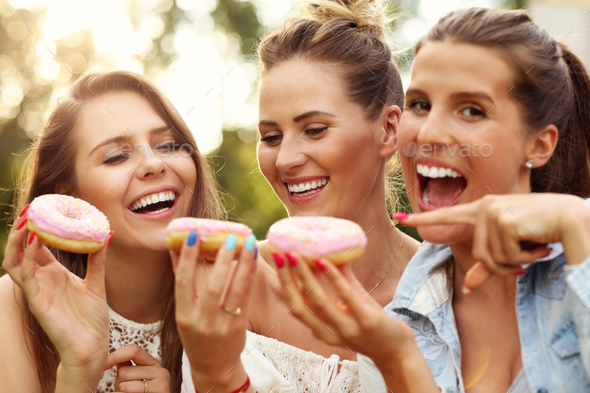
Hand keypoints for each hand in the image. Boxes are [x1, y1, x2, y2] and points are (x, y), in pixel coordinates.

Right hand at [2, 208, 112, 385]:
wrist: (92, 347)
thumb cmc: (91, 319)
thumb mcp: (96, 282)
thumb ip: (97, 259)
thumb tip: (104, 234)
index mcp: (54, 273)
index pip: (39, 244)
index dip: (40, 225)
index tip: (47, 204)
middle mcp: (42, 279)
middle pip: (22, 248)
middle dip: (24, 227)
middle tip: (33, 206)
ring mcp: (36, 289)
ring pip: (15, 259)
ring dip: (18, 239)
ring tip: (28, 219)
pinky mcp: (36, 301)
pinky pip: (25, 275)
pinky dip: (27, 256)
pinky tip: (35, 241)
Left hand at [104, 344, 169, 392]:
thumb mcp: (131, 378)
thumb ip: (126, 365)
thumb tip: (112, 354)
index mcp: (152, 363)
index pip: (133, 350)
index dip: (115, 356)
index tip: (102, 366)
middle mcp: (160, 370)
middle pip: (124, 370)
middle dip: (119, 382)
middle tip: (126, 390)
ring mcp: (162, 383)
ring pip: (124, 384)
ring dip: (121, 392)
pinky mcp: (160, 392)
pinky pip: (129, 391)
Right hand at [170, 232, 256, 391]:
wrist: (214, 366)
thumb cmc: (196, 334)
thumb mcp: (184, 313)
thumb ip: (181, 282)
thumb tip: (173, 250)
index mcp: (184, 316)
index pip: (183, 282)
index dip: (187, 258)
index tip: (193, 235)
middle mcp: (202, 321)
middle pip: (214, 286)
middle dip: (222, 259)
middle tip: (230, 237)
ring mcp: (222, 325)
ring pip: (234, 290)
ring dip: (242, 264)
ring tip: (248, 243)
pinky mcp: (239, 327)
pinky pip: (246, 297)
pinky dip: (249, 276)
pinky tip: (252, 260)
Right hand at [272, 252, 413, 364]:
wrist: (398, 353)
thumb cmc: (372, 324)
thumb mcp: (352, 301)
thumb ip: (340, 279)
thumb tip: (330, 249)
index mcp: (320, 329)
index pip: (294, 306)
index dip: (281, 285)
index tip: (272, 264)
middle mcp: (328, 333)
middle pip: (298, 306)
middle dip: (286, 279)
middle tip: (279, 254)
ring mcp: (346, 329)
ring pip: (317, 302)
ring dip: (304, 276)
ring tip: (296, 254)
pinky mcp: (366, 322)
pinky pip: (346, 297)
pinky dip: (333, 278)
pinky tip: (325, 261)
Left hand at [396, 193, 589, 290]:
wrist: (571, 219)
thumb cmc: (541, 230)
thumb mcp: (511, 248)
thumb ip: (487, 265)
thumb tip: (469, 288)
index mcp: (481, 210)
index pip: (445, 215)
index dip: (421, 219)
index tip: (398, 218)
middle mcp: (483, 208)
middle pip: (478, 255)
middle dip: (504, 265)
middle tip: (526, 254)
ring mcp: (491, 212)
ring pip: (490, 259)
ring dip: (515, 262)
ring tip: (533, 246)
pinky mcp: (502, 221)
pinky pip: (505, 257)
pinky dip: (524, 259)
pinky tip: (538, 244)